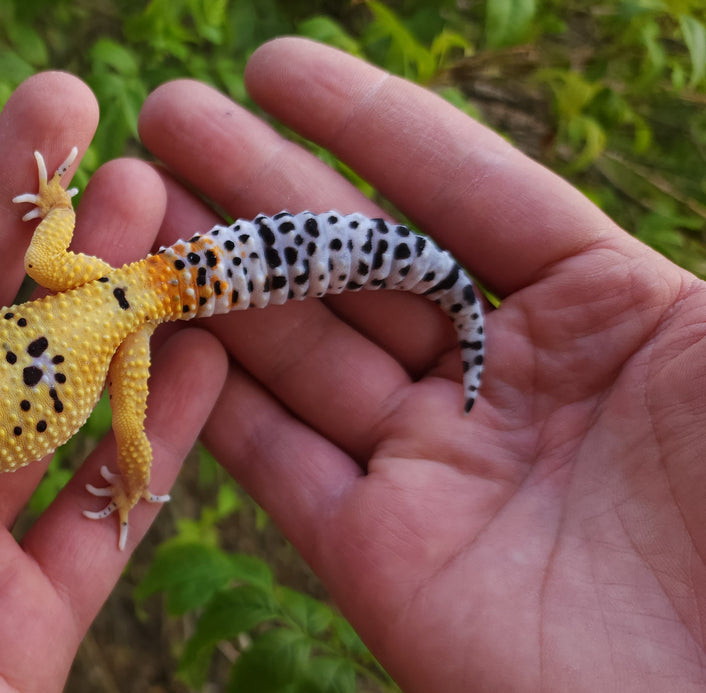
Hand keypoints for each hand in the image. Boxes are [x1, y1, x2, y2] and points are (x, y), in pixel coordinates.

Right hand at [140, 38, 705, 692]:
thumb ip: (627, 270)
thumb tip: (526, 206)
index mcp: (607, 318)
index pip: (465, 194)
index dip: (370, 123)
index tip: (273, 65)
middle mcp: (506, 385)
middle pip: (360, 262)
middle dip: (260, 183)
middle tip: (164, 115)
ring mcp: (434, 471)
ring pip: (301, 351)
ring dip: (213, 275)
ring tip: (131, 198)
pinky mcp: (377, 559)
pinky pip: (276, 461)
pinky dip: (210, 396)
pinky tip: (151, 325)